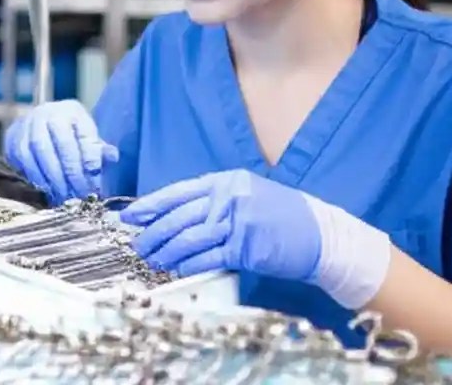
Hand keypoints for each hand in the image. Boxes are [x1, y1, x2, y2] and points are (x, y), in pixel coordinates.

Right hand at [2, 100, 119, 204]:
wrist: (38, 124)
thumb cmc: (67, 134)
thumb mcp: (87, 137)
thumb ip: (99, 148)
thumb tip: (112, 156)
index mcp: (72, 111)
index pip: (85, 136)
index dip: (91, 162)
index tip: (96, 184)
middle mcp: (48, 112)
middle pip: (62, 145)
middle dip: (72, 174)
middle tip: (80, 195)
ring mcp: (28, 123)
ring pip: (40, 152)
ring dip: (53, 178)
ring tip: (64, 197)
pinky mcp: (13, 137)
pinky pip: (23, 160)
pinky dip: (35, 177)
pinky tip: (47, 189)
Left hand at [120, 169, 390, 307]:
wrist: (321, 235)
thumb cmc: (281, 217)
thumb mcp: (246, 195)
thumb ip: (213, 202)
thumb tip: (173, 217)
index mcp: (226, 181)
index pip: (178, 192)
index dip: (150, 205)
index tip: (129, 216)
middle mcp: (229, 197)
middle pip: (179, 216)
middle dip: (153, 232)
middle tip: (136, 245)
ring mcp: (238, 222)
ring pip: (189, 238)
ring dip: (165, 252)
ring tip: (151, 260)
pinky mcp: (246, 248)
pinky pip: (208, 257)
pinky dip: (187, 265)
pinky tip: (175, 270)